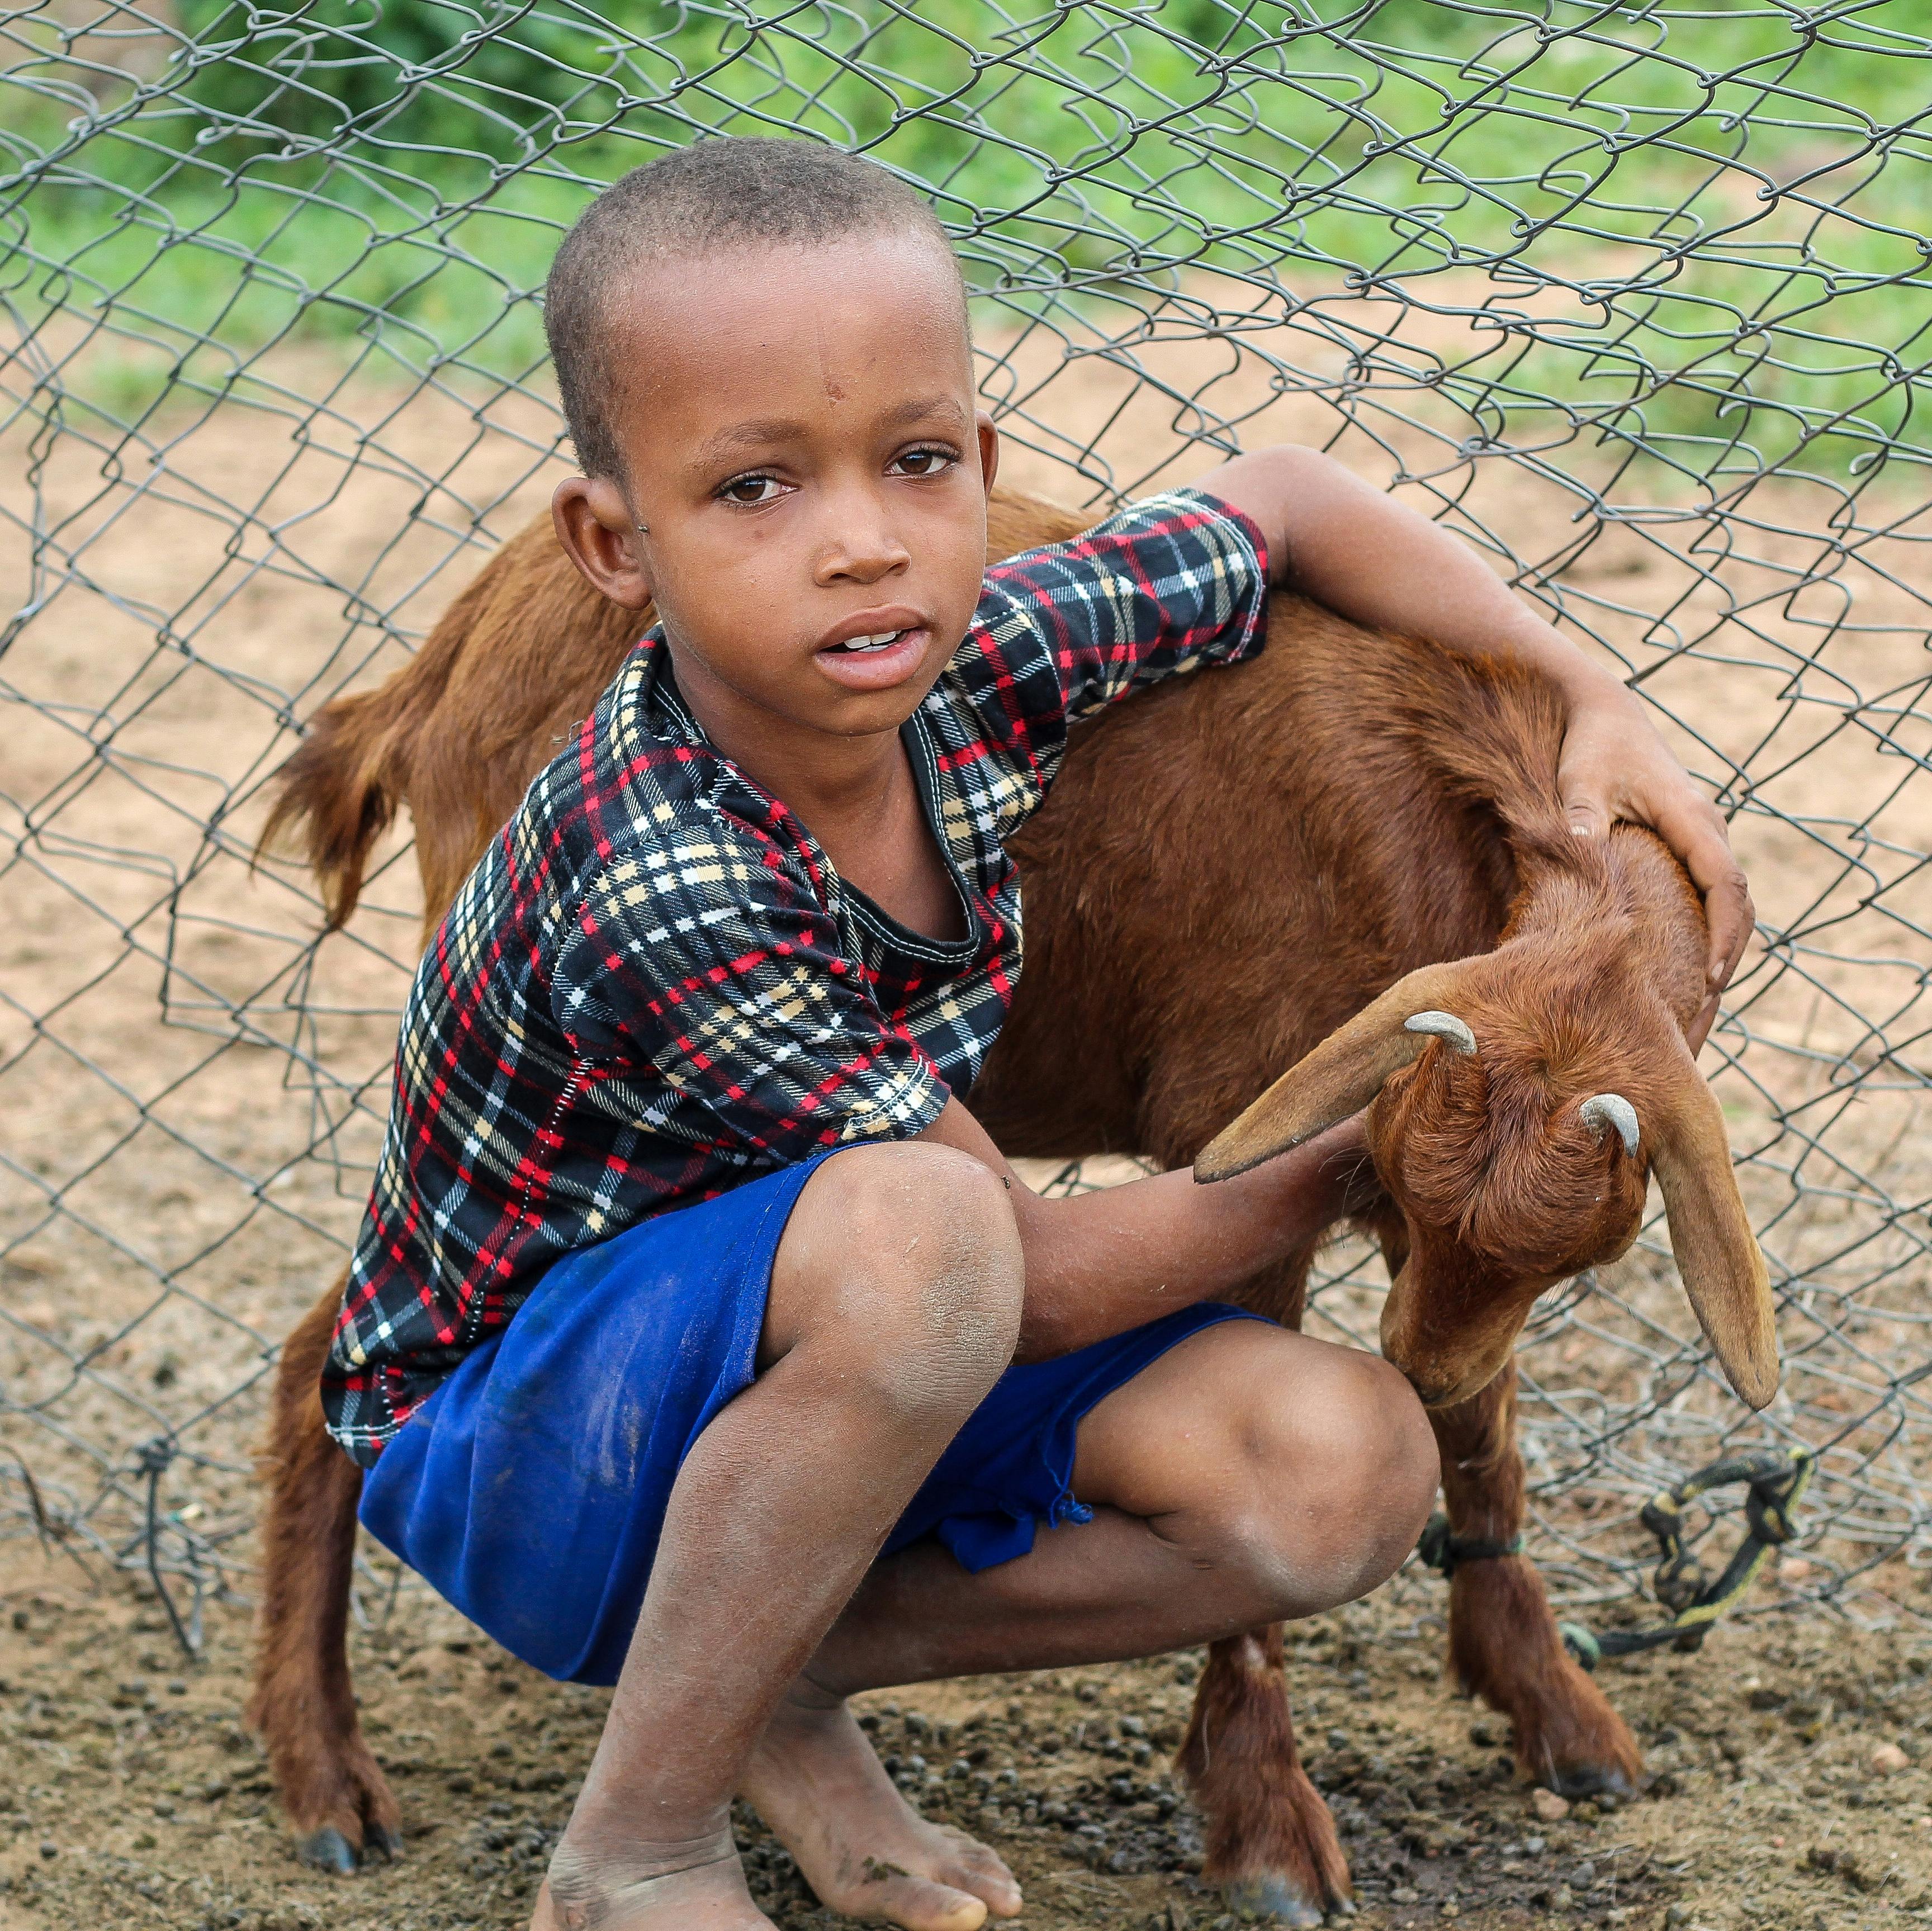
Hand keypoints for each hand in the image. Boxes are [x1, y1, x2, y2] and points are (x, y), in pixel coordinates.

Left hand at [1554, 670, 1754, 1045]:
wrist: (1602, 712)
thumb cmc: (1592, 746)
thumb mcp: (1582, 780)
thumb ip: (1583, 818)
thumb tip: (1580, 851)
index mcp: (1692, 820)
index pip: (1726, 886)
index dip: (1725, 935)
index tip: (1710, 981)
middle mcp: (1707, 832)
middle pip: (1736, 908)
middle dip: (1725, 965)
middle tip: (1699, 1023)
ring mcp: (1700, 840)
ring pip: (1726, 908)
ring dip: (1717, 957)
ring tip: (1692, 1017)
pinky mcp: (1685, 846)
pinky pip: (1707, 899)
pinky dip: (1703, 936)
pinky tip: (1679, 978)